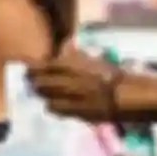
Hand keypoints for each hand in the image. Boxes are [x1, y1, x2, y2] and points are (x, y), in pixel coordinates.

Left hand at [27, 45, 147, 121]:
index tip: (28, 70)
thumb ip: (75, 54)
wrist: (128, 94)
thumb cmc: (111, 74)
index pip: (42, 65)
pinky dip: (52, 107)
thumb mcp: (92, 59)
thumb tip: (65, 44)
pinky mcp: (76, 111)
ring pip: (45, 97)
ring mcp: (71, 96)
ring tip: (41, 95)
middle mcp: (68, 79)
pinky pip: (56, 110)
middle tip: (31, 84)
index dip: (32, 69)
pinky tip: (53, 106)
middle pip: (40, 82)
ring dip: (42, 96)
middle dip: (33, 83)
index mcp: (72, 63)